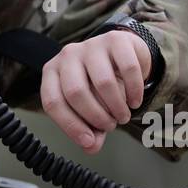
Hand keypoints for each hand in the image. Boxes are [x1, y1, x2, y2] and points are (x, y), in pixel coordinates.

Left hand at [40, 29, 150, 154]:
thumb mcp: (90, 108)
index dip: (70, 126)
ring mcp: (91, 44)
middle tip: (110, 125)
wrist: (122, 55)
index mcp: (53, 72)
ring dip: (116, 107)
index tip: (88, 141)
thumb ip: (89, 129)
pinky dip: (134, 91)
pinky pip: (127, 70)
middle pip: (76, 92)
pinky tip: (135, 101)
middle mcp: (68, 55)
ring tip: (122, 115)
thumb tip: (91, 147)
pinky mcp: (116, 40)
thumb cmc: (98, 85)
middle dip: (96, 117)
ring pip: (103, 82)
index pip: (53, 102)